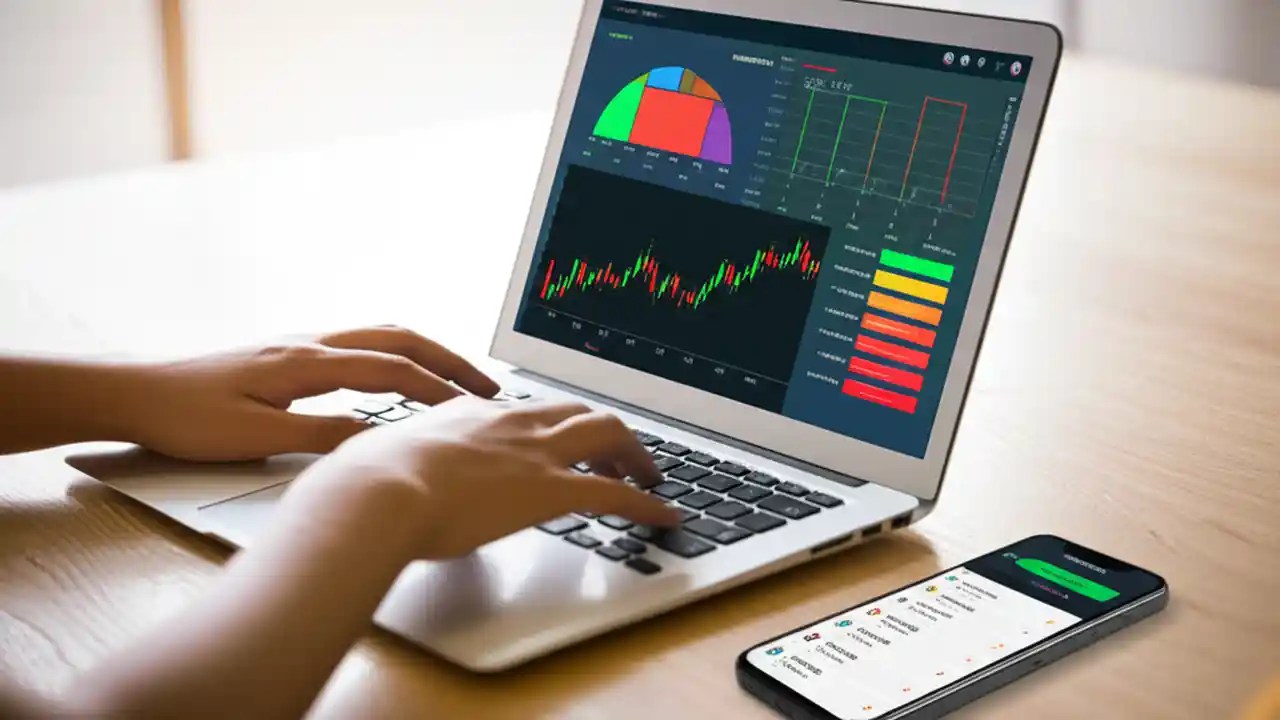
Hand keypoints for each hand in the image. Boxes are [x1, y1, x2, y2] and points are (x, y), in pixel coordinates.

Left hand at [122, 326, 498, 460]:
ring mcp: (298, 345)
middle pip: (397, 338)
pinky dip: (394, 357)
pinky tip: (394, 381)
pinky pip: (358, 346)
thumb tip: (378, 441)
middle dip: (447, 359)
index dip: (439, 390)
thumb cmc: (187, 416)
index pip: (392, 370)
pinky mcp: (287, 356)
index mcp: (307, 363)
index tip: (473, 410)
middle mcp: (309, 344)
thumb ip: (322, 436)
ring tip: (453, 379)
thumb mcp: (257, 439)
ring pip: (379, 335)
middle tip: (486, 384)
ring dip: (423, 354)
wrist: (134, 393)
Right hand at [293, 396, 679, 558]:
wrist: (376, 494)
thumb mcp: (384, 460)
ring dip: (635, 454)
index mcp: (472, 414)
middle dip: (606, 430)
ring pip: (608, 433)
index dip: (555, 421)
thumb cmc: (364, 483)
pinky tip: (665, 516)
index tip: (562, 435)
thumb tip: (388, 476)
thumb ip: (401, 463)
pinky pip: (617, 492)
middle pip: (578, 410)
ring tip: (649, 476)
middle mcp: (511, 423)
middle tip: (620, 455)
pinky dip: (648, 503)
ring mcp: (534, 453)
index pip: (530, 408)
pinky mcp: (550, 489)